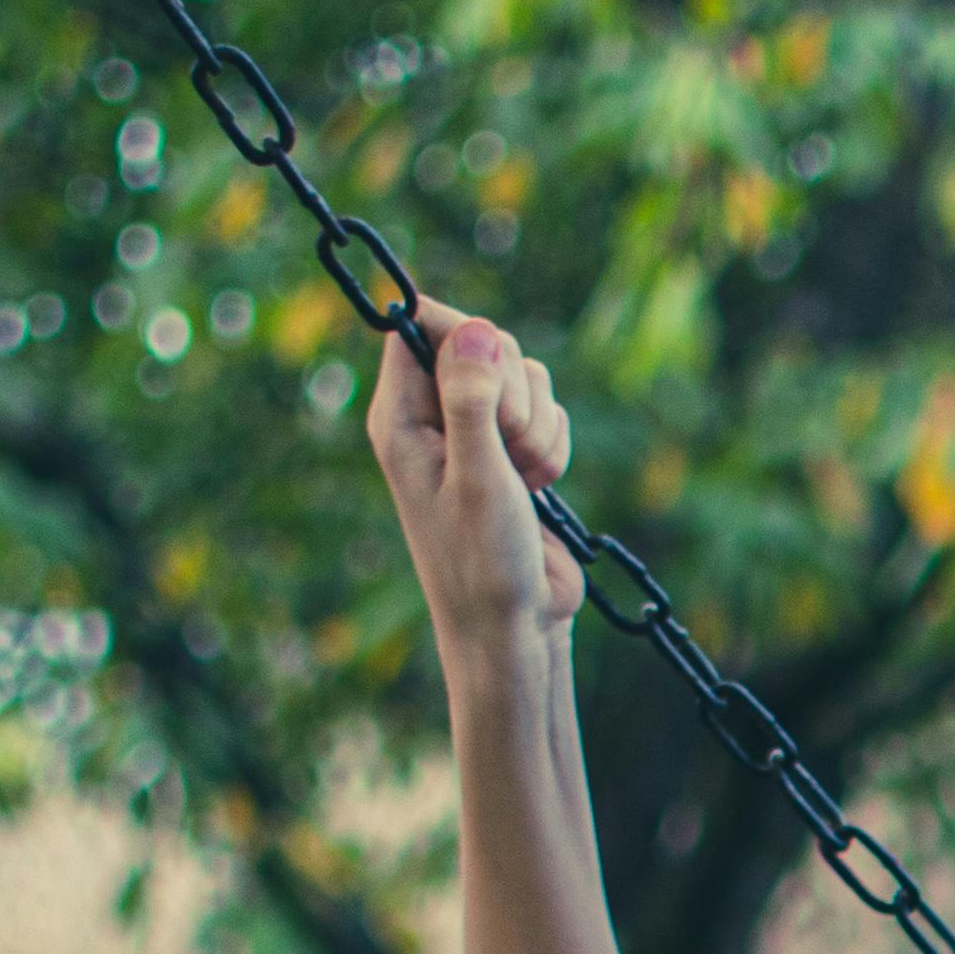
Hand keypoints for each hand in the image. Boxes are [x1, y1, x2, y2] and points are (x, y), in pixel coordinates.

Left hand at [367, 310, 581, 663]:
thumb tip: (476, 331)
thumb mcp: (476, 476)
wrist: (514, 628)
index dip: (464, 332)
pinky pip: (546, 412)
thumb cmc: (483, 564)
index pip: (420, 325)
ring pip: (523, 377)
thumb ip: (470, 400)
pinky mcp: (513, 452)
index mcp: (401, 418)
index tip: (491, 367)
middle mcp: (433, 418)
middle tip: (509, 448)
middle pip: (482, 342)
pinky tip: (538, 487)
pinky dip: (553, 446)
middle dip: (514, 389)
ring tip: (524, 479)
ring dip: (539, 425)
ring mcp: (476, 434)